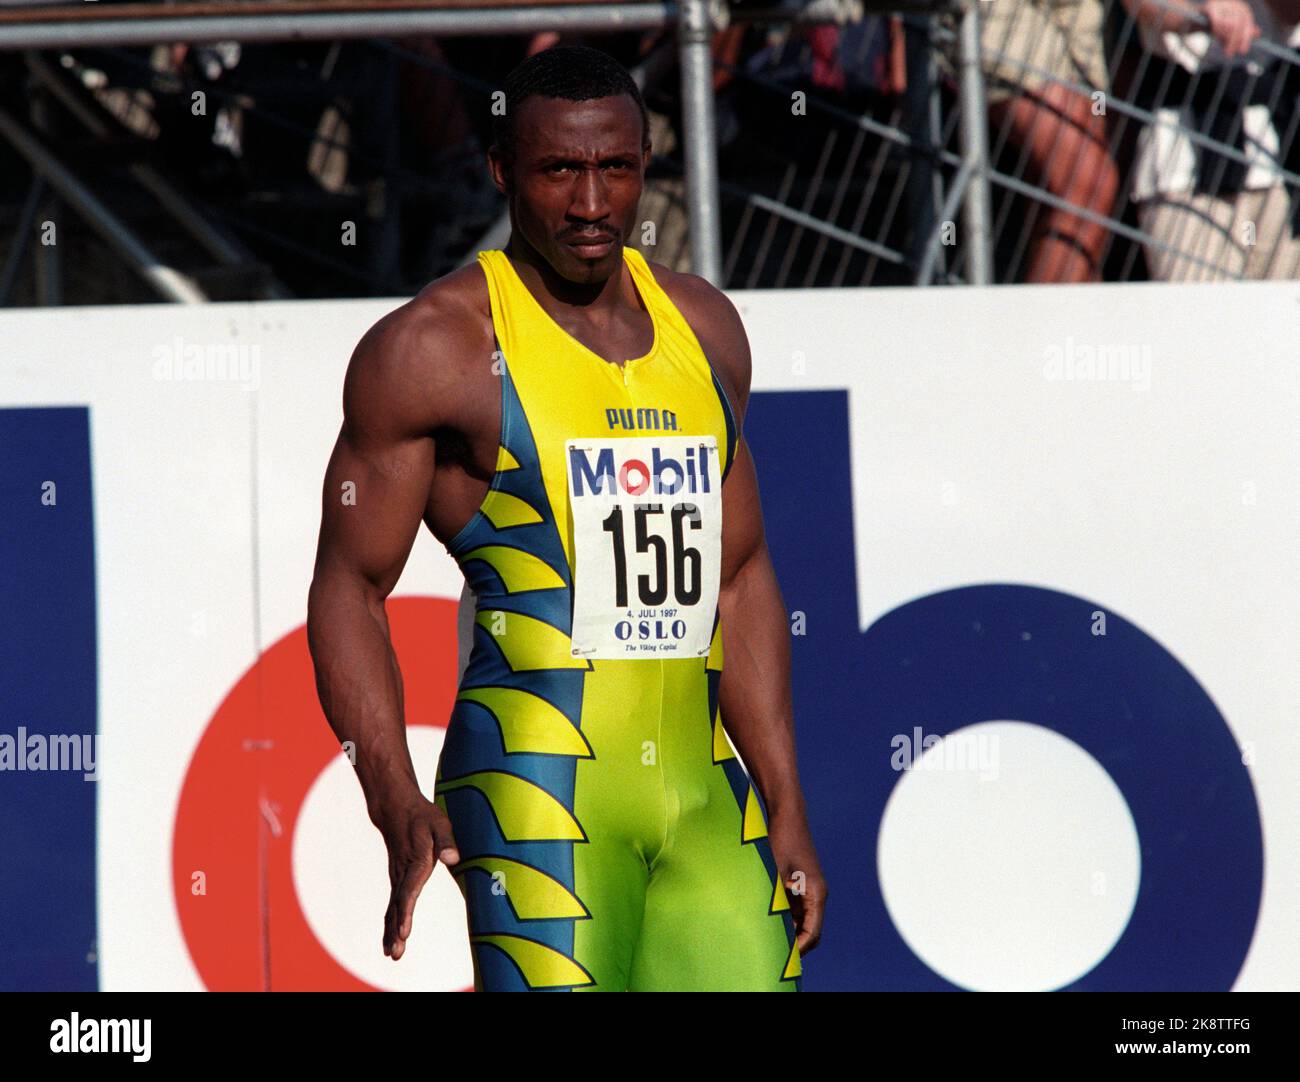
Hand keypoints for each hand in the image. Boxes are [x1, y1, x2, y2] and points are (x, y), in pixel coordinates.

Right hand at [376, 796, 459, 960]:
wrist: (396, 810)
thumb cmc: (423, 817)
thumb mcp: (439, 823)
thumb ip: (446, 841)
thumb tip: (452, 859)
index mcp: (414, 862)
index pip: (409, 891)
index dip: (406, 913)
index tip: (404, 932)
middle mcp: (402, 874)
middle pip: (397, 906)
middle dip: (395, 931)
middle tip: (395, 953)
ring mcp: (397, 878)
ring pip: (392, 909)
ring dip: (391, 933)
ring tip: (393, 954)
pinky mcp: (397, 880)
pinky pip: (392, 906)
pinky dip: (390, 924)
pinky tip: (390, 941)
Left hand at [767, 807, 826, 956]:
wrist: (787, 813)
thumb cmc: (781, 839)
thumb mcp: (774, 870)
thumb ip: (774, 897)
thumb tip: (768, 923)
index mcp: (817, 894)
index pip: (812, 933)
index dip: (798, 948)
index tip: (781, 957)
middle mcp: (817, 895)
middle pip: (810, 931)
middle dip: (795, 944)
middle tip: (772, 953)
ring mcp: (809, 889)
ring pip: (803, 921)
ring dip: (789, 931)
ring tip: (767, 939)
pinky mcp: (800, 883)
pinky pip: (796, 909)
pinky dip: (785, 918)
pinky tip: (767, 920)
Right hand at [1203, 0, 1261, 55]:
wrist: (1189, 18)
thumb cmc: (1210, 25)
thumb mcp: (1228, 30)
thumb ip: (1241, 32)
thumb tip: (1257, 34)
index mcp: (1240, 8)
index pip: (1246, 22)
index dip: (1246, 37)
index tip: (1242, 51)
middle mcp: (1233, 3)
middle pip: (1238, 24)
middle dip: (1235, 41)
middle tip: (1229, 54)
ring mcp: (1222, 4)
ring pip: (1229, 24)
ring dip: (1225, 37)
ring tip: (1222, 45)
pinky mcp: (1211, 7)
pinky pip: (1218, 21)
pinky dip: (1217, 30)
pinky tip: (1215, 36)